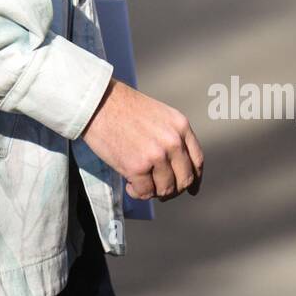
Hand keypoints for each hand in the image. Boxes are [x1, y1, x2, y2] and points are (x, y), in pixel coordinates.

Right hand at [81, 77, 202, 201]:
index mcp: (181, 126)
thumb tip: (174, 167)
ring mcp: (156, 155)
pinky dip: (137, 193)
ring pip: (166, 189)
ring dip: (153, 191)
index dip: (194, 179)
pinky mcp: (137, 167)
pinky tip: (129, 184)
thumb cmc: (122, 107)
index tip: (191, 189)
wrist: (98, 102)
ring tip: (138, 183)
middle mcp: (173, 142)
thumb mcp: (159, 114)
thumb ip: (171, 137)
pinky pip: (145, 193)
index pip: (197, 161)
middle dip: (173, 190)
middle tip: (160, 191)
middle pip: (184, 179)